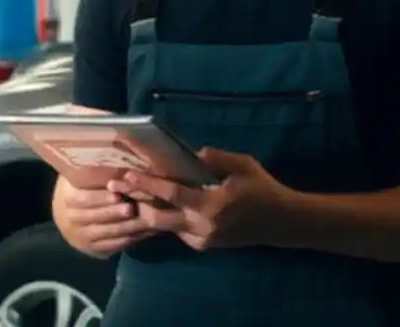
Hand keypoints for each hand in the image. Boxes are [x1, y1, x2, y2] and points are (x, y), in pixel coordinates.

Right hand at [55, 179, 156, 257]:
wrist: (67, 216)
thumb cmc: (80, 187)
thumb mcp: (80, 177)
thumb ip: (94, 172)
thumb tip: (116, 157)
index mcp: (66, 196)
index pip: (81, 198)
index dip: (100, 197)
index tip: (117, 194)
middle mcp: (69, 218)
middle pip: (94, 216)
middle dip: (114, 213)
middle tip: (131, 208)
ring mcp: (79, 236)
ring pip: (104, 233)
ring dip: (124, 227)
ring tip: (141, 221)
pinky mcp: (90, 249)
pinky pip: (111, 246)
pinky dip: (127, 240)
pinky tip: (141, 233)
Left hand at [111, 147, 289, 250]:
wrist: (280, 222)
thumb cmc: (261, 189)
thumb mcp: (242, 165)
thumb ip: (214, 158)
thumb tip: (190, 154)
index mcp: (211, 204)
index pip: (171, 193)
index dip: (147, 184)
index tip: (128, 175)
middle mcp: (202, 225)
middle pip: (157, 219)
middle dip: (137, 203)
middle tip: (119, 189)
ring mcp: (201, 239)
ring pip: (164, 228)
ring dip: (148, 212)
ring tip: (132, 196)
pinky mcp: (203, 245)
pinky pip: (177, 232)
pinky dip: (166, 219)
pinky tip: (157, 206)